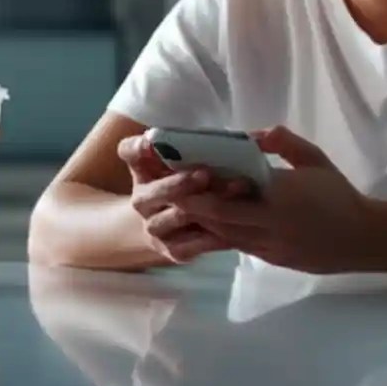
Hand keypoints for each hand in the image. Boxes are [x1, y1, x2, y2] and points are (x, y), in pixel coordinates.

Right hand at [117, 135, 249, 263]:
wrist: (179, 227)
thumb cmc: (193, 181)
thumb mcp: (192, 161)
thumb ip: (206, 147)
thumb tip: (258, 135)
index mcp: (143, 169)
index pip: (128, 152)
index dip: (136, 148)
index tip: (150, 143)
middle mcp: (142, 199)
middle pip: (152, 192)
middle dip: (179, 183)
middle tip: (206, 174)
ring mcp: (154, 227)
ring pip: (175, 218)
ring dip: (203, 207)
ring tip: (233, 193)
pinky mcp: (171, 250)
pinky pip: (190, 245)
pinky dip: (211, 236)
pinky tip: (234, 227)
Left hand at [170, 126, 373, 273]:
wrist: (360, 238)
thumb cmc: (338, 193)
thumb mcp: (314, 159)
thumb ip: (283, 142)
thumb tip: (252, 135)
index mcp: (280, 196)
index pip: (230, 194)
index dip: (201, 187)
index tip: (181, 172)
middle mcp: (268, 224)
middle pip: (218, 217)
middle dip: (190, 205)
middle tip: (166, 190)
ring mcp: (267, 245)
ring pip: (223, 235)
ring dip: (201, 221)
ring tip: (178, 206)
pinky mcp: (269, 258)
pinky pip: (237, 245)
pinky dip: (219, 233)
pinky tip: (205, 222)